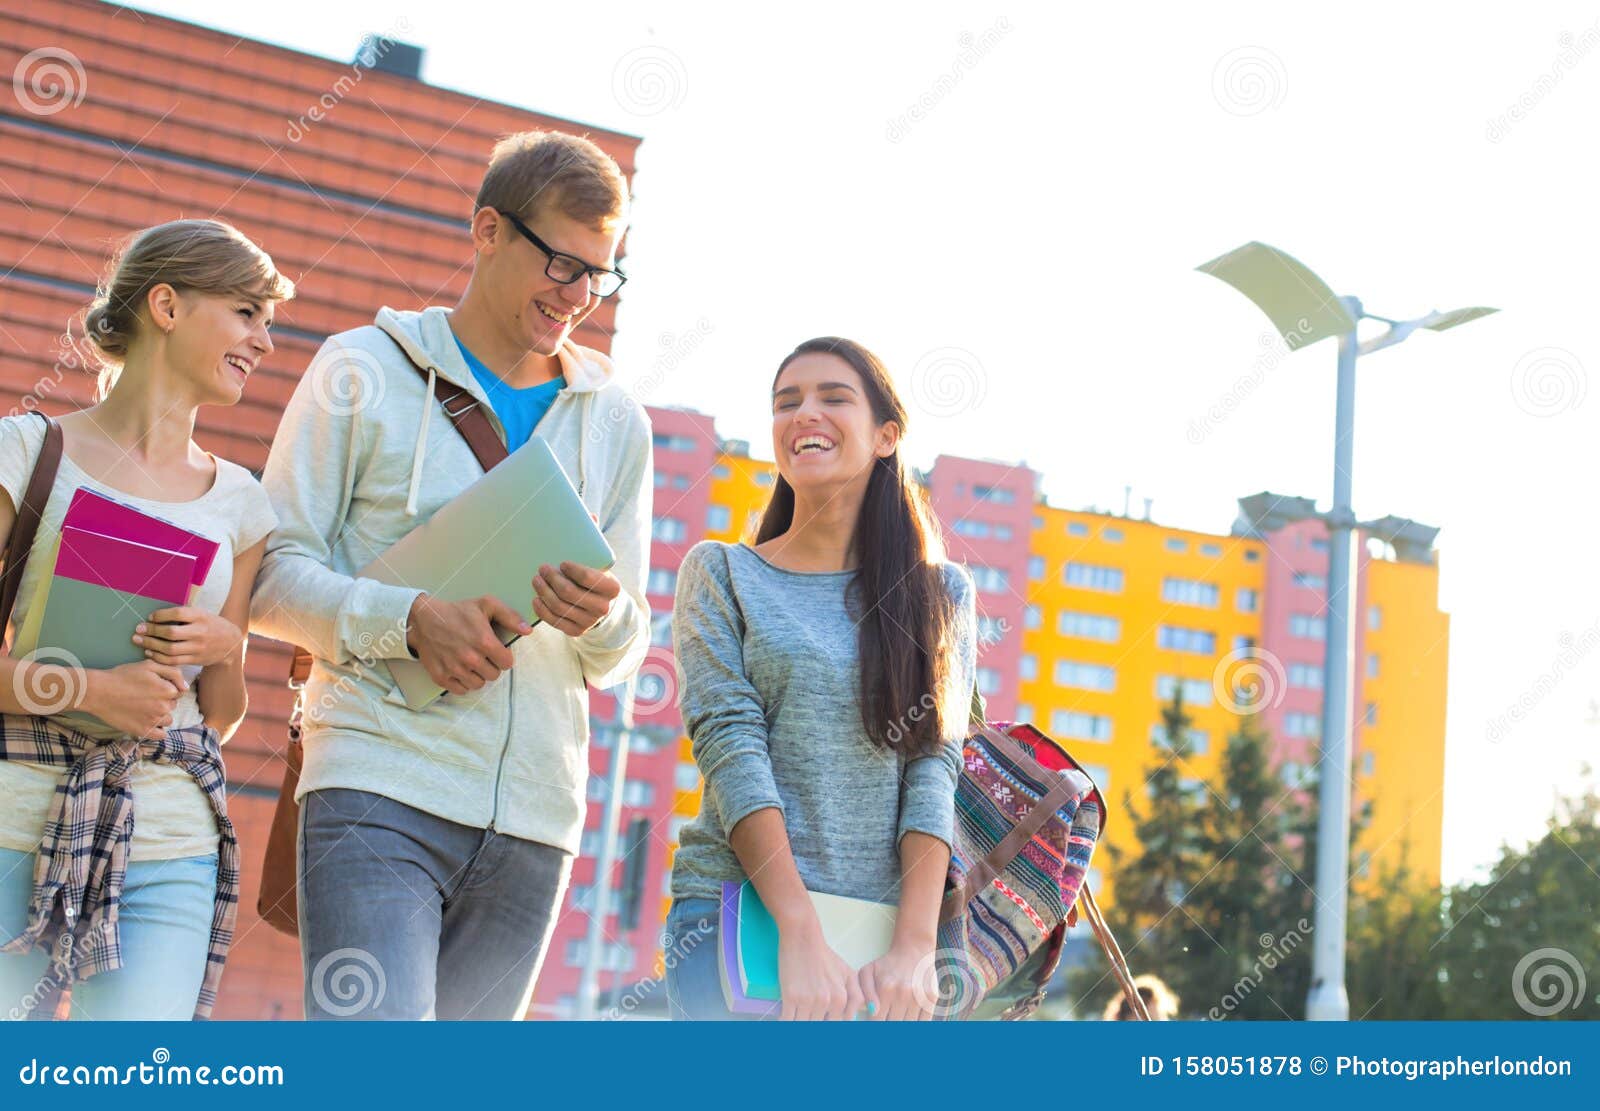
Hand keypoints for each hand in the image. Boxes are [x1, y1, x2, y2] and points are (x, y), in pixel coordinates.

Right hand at [82, 661, 187, 739]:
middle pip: (172, 706)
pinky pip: (161, 734)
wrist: (99, 691)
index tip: (153, 688)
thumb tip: (185, 687)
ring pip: (167, 720)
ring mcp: (154, 721)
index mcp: (168, 691)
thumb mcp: (149, 665)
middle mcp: (164, 707)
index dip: (166, 689)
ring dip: (160, 716)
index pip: (178, 692)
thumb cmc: (123, 676)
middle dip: (163, 702)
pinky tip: (147, 722)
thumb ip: (173, 673)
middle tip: (145, 697)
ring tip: (143, 709)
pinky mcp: (143, 731)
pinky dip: (157, 730)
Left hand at [134, 607, 243, 667]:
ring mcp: (198, 647)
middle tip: (139, 629)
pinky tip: (149, 652)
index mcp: (201, 617)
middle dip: (151, 631)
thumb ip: (185, 614)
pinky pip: (173, 661)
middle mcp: (200, 632)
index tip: (150, 617)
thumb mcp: (202, 614)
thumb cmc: (211, 625)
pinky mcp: (195, 659)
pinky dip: (158, 657)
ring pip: (170, 649)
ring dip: (151, 645)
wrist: (230, 643)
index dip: (161, 615)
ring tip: (139, 641)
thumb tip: (156, 615)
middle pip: (171, 633)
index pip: (178, 614)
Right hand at [405, 593, 531, 696]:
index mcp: (484, 642)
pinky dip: (462, 682)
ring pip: (478, 684)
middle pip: (494, 675)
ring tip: (471, 662)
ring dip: (477, 675)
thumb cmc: (457, 612)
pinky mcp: (441, 677)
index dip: (504, 657)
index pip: (507, 663)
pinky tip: (460, 669)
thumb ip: (510, 617)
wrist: (424, 619)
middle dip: (491, 665)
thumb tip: (528, 631)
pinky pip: (461, 690)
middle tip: (482, 655)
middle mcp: (471, 659)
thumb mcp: (486, 605)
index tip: (496, 651)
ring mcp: (455, 669)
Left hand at [531, 562, 620, 637]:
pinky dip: (542, 609)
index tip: (562, 563)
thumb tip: (557, 560)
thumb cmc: (594, 581)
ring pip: (559, 606)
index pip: (587, 577)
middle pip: (569, 592)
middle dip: (552, 578)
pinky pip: (554, 620)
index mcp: (611, 588)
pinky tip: (536, 599)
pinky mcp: (576, 631)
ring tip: (537, 580)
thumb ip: (584, 563)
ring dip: (544, 591)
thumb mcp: (597, 569)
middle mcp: (602, 607)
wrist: (600, 604)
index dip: (572, 569)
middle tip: (543, 568)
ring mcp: (589, 621)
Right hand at [777, 922, 864, 1020]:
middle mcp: (827, 1002)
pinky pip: (787, 1020)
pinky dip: (785, 1022)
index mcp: (841, 999)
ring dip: (798, 1023)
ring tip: (796, 1017)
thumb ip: (857, 996)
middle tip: (808, 1017)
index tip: (819, 1020)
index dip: (826, 1024)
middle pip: (817, 1027)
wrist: (803, 939)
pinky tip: (785, 1018)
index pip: (835, 1025)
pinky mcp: (791, 997)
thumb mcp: (848, 974)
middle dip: (812, 1024)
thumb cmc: (825, 956)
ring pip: (802, 1026)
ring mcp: (808, 1000)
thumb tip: (862, 1014)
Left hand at [858, 937, 938, 1020]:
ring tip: (896, 1018)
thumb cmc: (887, 964)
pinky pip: (924, 1023)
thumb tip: (872, 1011)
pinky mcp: (932, 998)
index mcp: (886, 988)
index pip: (877, 1021)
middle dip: (887, 1027)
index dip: (873, 1027)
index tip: (875, 1024)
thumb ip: (864, 992)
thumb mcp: (868, 972)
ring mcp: (919, 996)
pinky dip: (916, 1026)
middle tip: (885, 1021)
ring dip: (902, 1025)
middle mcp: (903, 994)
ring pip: (908, 1026)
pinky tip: (908, 1020)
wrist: (913, 951)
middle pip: (893, 1025)